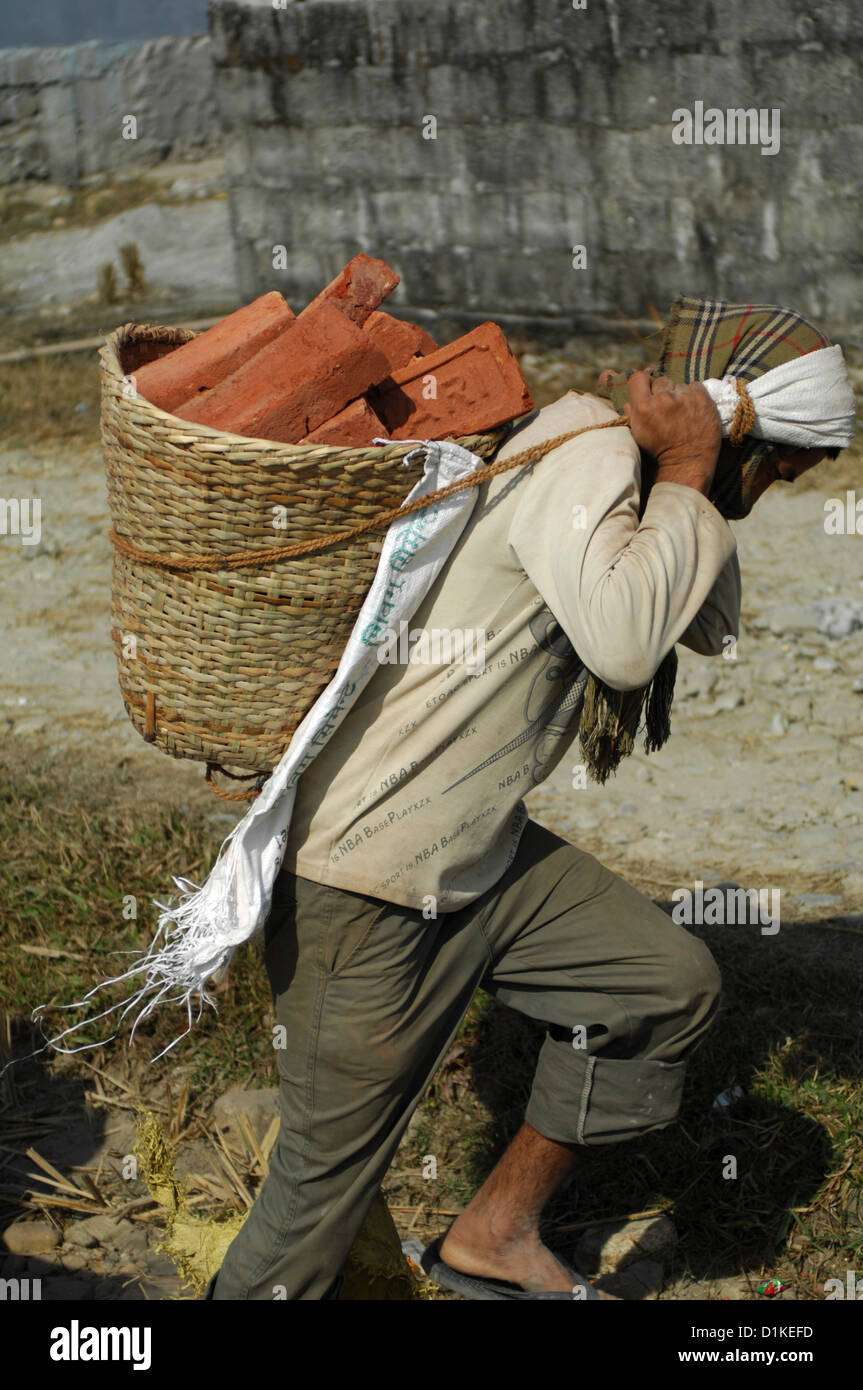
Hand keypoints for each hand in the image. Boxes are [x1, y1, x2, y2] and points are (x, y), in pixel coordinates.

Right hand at [623, 371, 721, 495]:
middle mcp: (663, 398)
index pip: (638, 378)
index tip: (648, 391)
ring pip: (679, 384)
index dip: (643, 384)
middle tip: (667, 408)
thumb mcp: (638, 434)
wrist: (687, 463)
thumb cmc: (661, 451)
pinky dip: (693, 395)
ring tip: (682, 411)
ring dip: (679, 394)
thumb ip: (633, 414)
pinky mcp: (703, 399)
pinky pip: (695, 386)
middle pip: (660, 380)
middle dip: (662, 391)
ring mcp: (685, 397)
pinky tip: (692, 408)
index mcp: (643, 407)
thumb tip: (630, 400)